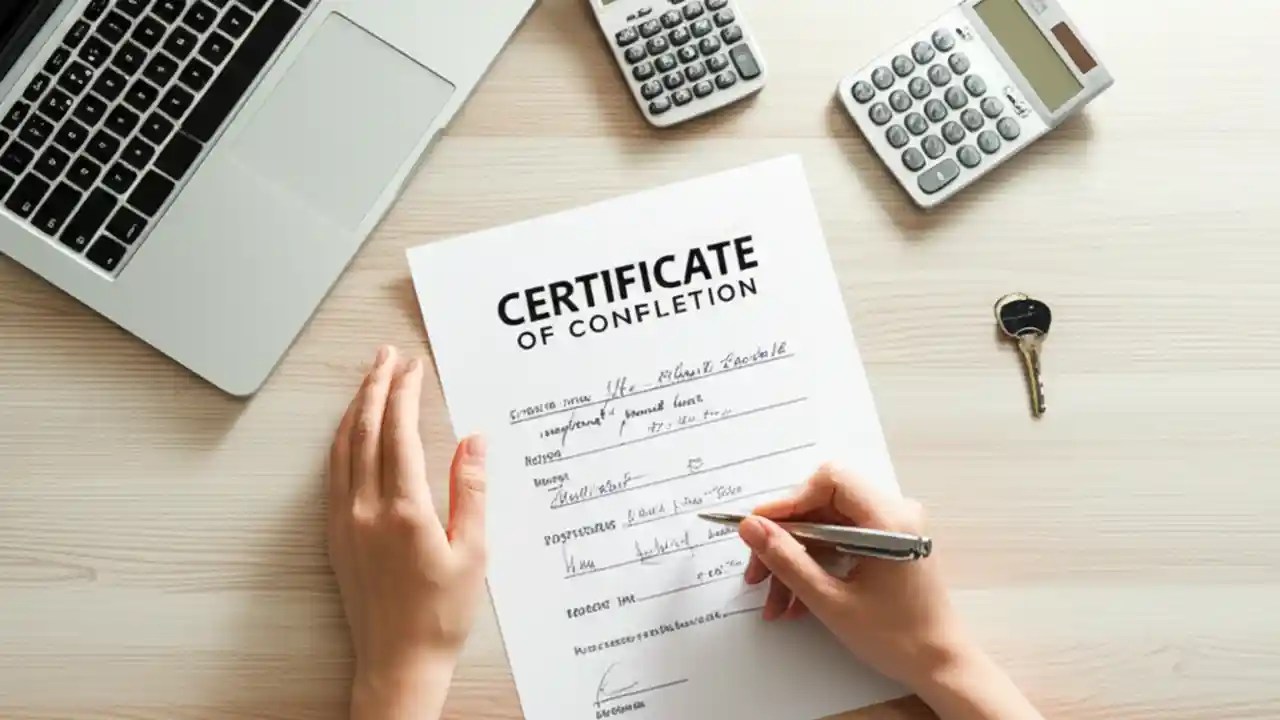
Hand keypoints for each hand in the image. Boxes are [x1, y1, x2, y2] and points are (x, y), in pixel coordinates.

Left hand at [328, 346, 487, 719]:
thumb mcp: (472, 553)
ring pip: (342, 448)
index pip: (400, 433)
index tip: (413, 367)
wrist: (399, 662)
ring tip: (368, 380)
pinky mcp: (335, 537)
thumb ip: (471, 492)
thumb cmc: (440, 615)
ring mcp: (345, 522)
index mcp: (404, 511)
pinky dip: (342, 441)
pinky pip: (333, 473)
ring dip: (354, 408)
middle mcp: (366, 510)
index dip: (404, 393)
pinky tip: (350, 431)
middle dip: (375, 387)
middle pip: (365, 431)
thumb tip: (474, 442)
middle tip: (387, 356)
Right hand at [738, 465, 965, 689]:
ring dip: (795, 560)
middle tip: (757, 573)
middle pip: (822, 504)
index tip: (758, 528)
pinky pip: (840, 541)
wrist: (940, 663)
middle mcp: (894, 513)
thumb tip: (750, 527)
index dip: (788, 501)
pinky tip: (796, 600)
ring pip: (825, 526)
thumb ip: (787, 560)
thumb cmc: (896, 637)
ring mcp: (891, 527)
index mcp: (889, 519)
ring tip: (775, 601)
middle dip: (785, 539)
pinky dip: (815, 565)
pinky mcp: (887, 543)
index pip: (829, 480)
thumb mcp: (831, 600)